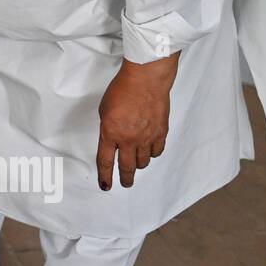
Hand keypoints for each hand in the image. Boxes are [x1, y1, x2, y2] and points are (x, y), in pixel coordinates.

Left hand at [96, 53, 178, 189]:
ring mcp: (147, 138)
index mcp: (110, 133)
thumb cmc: (122, 90)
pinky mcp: (161, 133)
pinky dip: (152, 154)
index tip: (105, 185)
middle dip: (125, 178)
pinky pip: (157, 151)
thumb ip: (108, 129)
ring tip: (136, 162)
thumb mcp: (104, 110)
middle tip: (125, 183)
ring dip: (138, 164)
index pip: (105, 161)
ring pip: (143, 162)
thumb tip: (113, 140)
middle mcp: (129, 140)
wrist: (146, 80)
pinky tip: (149, 151)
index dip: (105, 176)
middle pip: (126, 167)